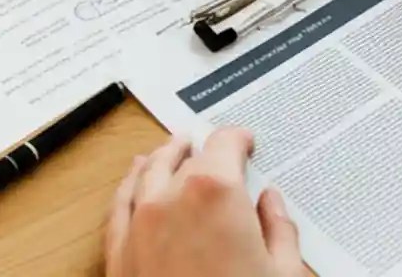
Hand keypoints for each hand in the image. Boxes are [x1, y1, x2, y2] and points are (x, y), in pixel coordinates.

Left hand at [104, 128, 304, 276]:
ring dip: (164, 158)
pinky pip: (120, 204)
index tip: (248, 143)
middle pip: (188, 156)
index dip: (240, 138)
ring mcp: (139, 224)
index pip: (226, 143)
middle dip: (205, 150)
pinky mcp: (118, 253)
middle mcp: (171, 197)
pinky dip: (129, 185)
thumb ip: (279, 230)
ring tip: (174, 150)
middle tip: (217, 149)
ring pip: (148, 172)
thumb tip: (270, 204)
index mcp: (217, 191)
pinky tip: (135, 177)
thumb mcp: (283, 273)